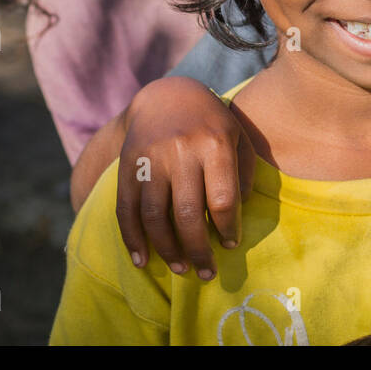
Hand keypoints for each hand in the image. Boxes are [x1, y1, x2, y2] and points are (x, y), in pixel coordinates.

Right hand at [115, 77, 255, 280]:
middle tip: (207, 272)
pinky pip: (126, 210)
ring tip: (182, 268)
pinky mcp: (127, 166)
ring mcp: (150, 159)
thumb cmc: (211, 121)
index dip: (228, 228)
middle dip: (198, 250)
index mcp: (215, 143)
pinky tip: (143, 260)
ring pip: (154, 216)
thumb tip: (238, 212)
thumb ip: (244, 171)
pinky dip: (132, 239)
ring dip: (167, 249)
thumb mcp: (238, 135)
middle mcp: (181, 151)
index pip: (223, 199)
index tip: (231, 245)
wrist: (167, 97)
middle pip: (188, 214)